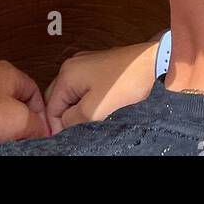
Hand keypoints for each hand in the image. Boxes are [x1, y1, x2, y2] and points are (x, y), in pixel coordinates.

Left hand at [0, 60, 46, 154]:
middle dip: (22, 123)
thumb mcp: (21, 119)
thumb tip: (41, 132)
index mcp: (8, 72)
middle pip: (16, 104)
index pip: (34, 91)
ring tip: (4, 141)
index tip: (42, 132)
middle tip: (24, 138)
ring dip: (4, 130)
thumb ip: (37, 124)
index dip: (41, 114)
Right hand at [45, 41, 159, 131]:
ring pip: (73, 95)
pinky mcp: (99, 67)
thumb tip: (63, 124)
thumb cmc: (126, 84)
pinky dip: (88, 101)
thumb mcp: (94, 110)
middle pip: (59, 99)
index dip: (57, 126)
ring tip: (93, 120)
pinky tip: (100, 108)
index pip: (50, 107)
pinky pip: (85, 88)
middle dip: (66, 117)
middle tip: (80, 131)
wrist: (152, 64)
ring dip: (78, 110)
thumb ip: (72, 119)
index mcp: (67, 73)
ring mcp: (86, 64)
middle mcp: (73, 65)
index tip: (69, 139)